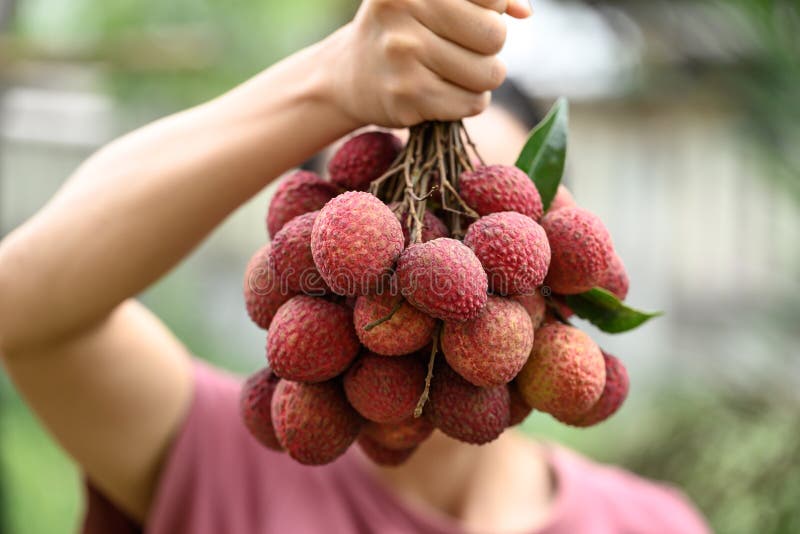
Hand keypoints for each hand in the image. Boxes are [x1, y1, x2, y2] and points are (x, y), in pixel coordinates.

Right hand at [323, 0, 530, 127]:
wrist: (350, 74)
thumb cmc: (406, 28)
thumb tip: (525, 11)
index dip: (493, 11)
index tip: (469, 18)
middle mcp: (402, 8)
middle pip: (494, 36)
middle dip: (489, 49)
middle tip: (463, 50)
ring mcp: (402, 54)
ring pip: (488, 74)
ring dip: (480, 79)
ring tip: (452, 73)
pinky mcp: (407, 96)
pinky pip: (472, 104)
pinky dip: (467, 103)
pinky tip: (441, 93)